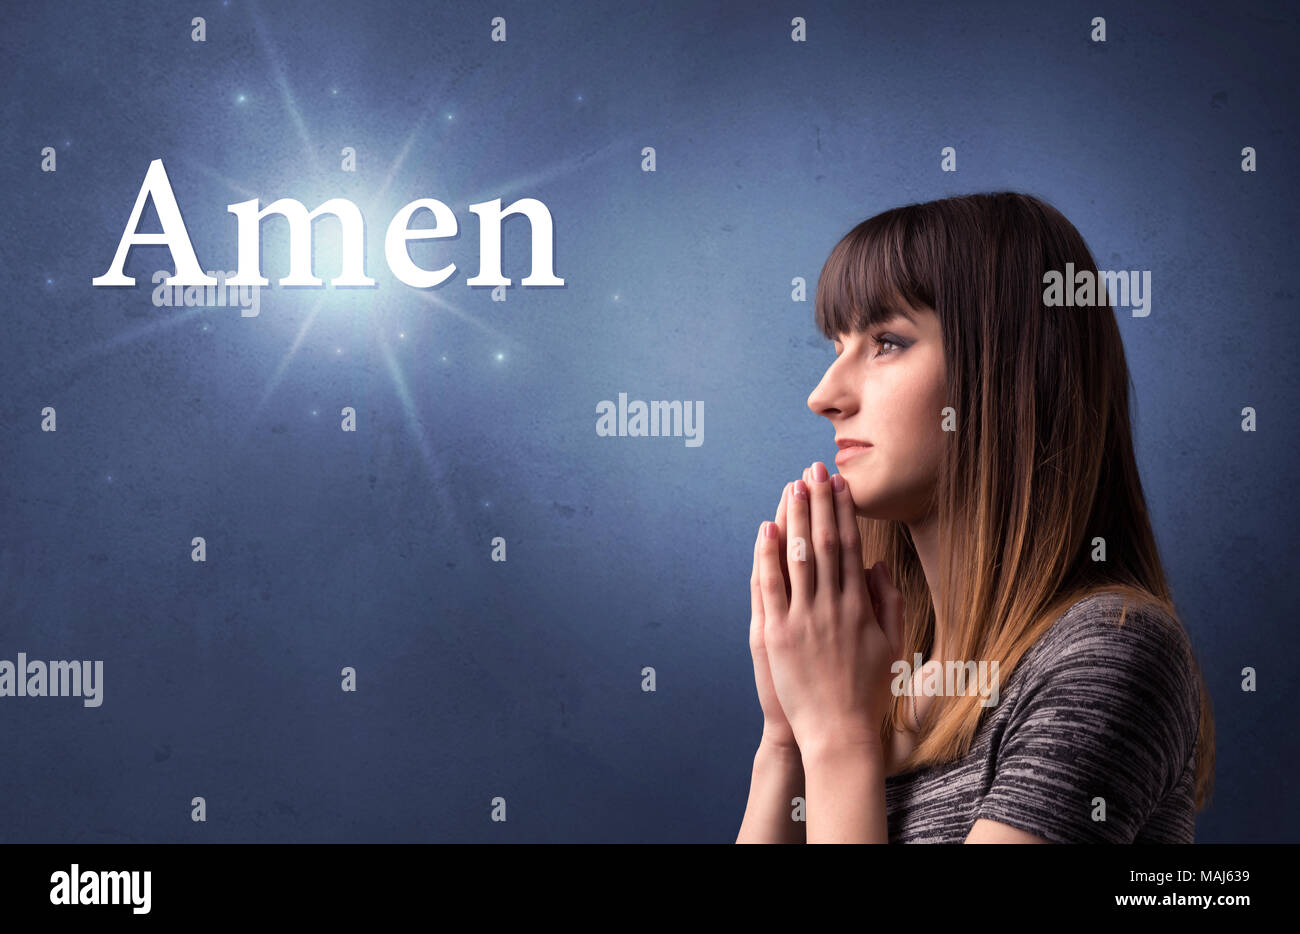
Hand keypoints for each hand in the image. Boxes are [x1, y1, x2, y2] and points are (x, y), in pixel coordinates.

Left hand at [757, 461, 904, 756]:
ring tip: (793, 486)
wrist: (839, 733)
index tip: (841, 485)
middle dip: (820, 503)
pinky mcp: (778, 636)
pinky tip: (767, 529)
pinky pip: (771, 587)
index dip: (845, 512)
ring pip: (798, 557)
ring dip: (795, 518)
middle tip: (815, 470)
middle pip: (825, 542)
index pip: (851, 546)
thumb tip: (877, 564)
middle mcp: (833, 606)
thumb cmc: (868, 692)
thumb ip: (888, 602)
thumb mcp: (891, 645)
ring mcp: (803, 620)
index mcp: (860, 606)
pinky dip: (768, 556)